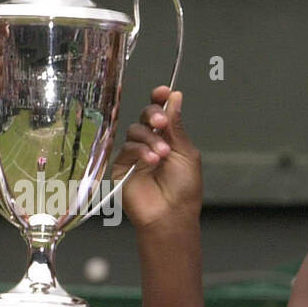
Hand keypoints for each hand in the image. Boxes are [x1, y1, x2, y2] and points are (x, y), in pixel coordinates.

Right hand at [112, 85, 201, 231]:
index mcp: (168, 138)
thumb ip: (177, 125)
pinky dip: (140, 151)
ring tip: (162, 155)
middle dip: (153, 114)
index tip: (164, 91)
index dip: (160, 99)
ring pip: (135, 130)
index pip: (161, 112)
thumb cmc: (184, 190)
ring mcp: (135, 155)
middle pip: (145, 116)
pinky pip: (126, 148)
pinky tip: (152, 161)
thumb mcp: (186, 152)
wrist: (171, 215)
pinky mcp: (122, 167)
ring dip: (150, 139)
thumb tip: (175, 97)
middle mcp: (151, 143)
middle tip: (162, 123)